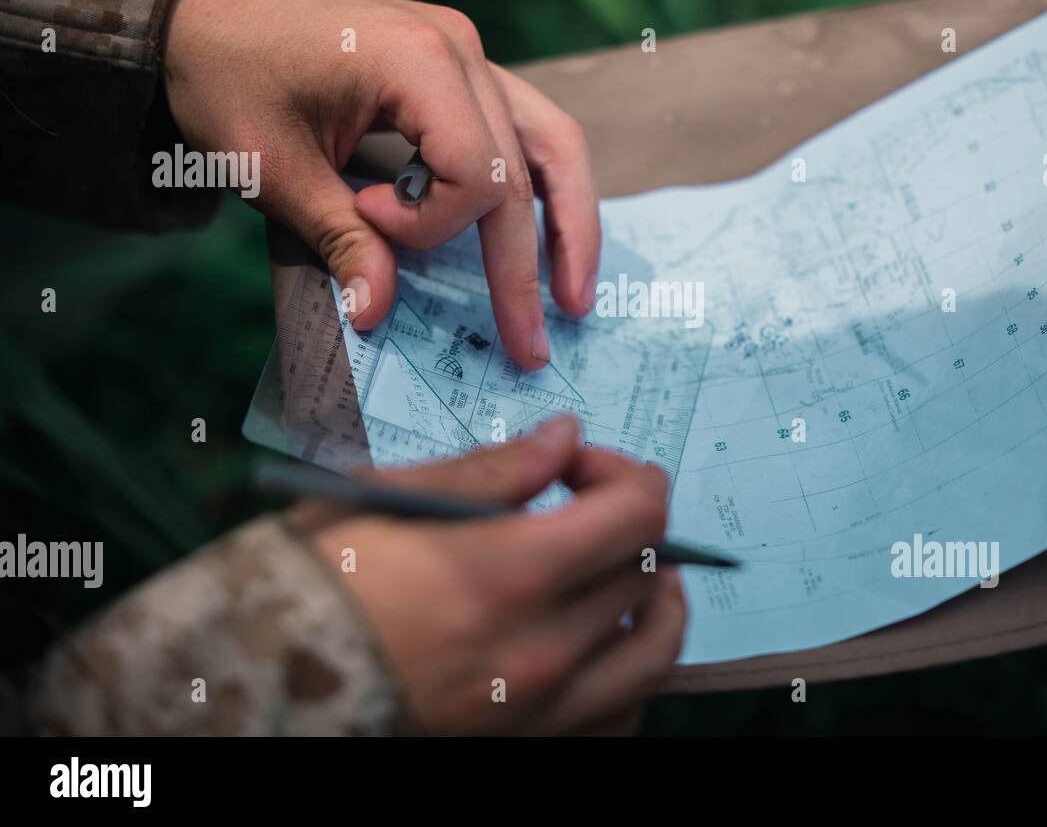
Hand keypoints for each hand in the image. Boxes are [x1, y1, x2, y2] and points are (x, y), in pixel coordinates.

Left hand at [162, 0, 600, 368]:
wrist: (200, 5)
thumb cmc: (225, 73)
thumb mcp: (271, 167)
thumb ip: (337, 240)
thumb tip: (376, 315)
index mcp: (418, 60)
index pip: (474, 176)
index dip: (427, 226)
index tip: (362, 214)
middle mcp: (461, 49)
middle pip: (523, 171)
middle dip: (530, 266)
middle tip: (533, 347)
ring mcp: (467, 53)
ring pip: (551, 143)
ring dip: (568, 224)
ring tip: (576, 293)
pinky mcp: (459, 67)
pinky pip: (522, 129)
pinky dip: (537, 188)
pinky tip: (541, 236)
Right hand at [307, 417, 685, 734]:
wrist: (247, 694)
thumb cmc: (304, 586)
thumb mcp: (384, 502)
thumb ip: (492, 472)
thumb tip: (564, 439)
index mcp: (504, 577)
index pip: (636, 514)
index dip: (622, 472)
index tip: (579, 465)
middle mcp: (537, 654)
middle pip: (645, 575)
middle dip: (630, 523)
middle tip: (586, 506)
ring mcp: (538, 716)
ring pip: (652, 654)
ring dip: (655, 602)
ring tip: (630, 572)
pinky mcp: (524, 750)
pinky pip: (618, 719)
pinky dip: (628, 676)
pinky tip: (601, 648)